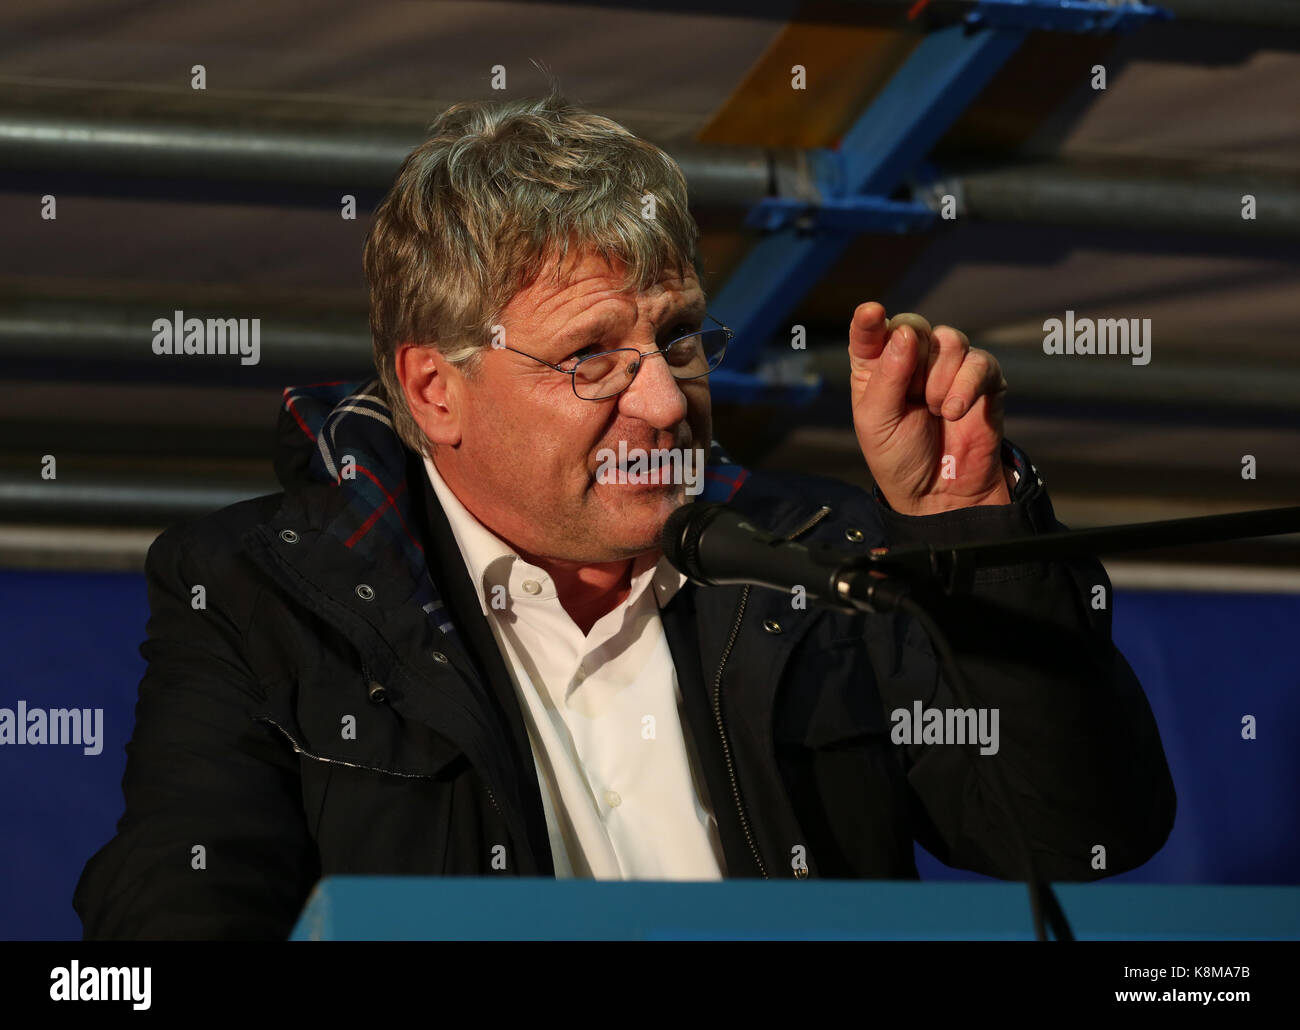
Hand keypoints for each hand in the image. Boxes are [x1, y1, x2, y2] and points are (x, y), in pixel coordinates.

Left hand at [848, 302, 1009, 516]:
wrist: (940, 493)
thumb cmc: (899, 458)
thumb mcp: (877, 423)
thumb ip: (887, 377)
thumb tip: (905, 333)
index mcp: (876, 368)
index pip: (870, 332)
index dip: (868, 320)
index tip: (870, 312)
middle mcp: (911, 360)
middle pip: (914, 326)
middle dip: (913, 357)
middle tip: (913, 394)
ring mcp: (947, 368)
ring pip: (949, 339)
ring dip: (939, 379)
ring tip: (934, 411)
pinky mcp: (982, 379)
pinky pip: (979, 361)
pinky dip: (966, 387)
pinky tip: (954, 412)